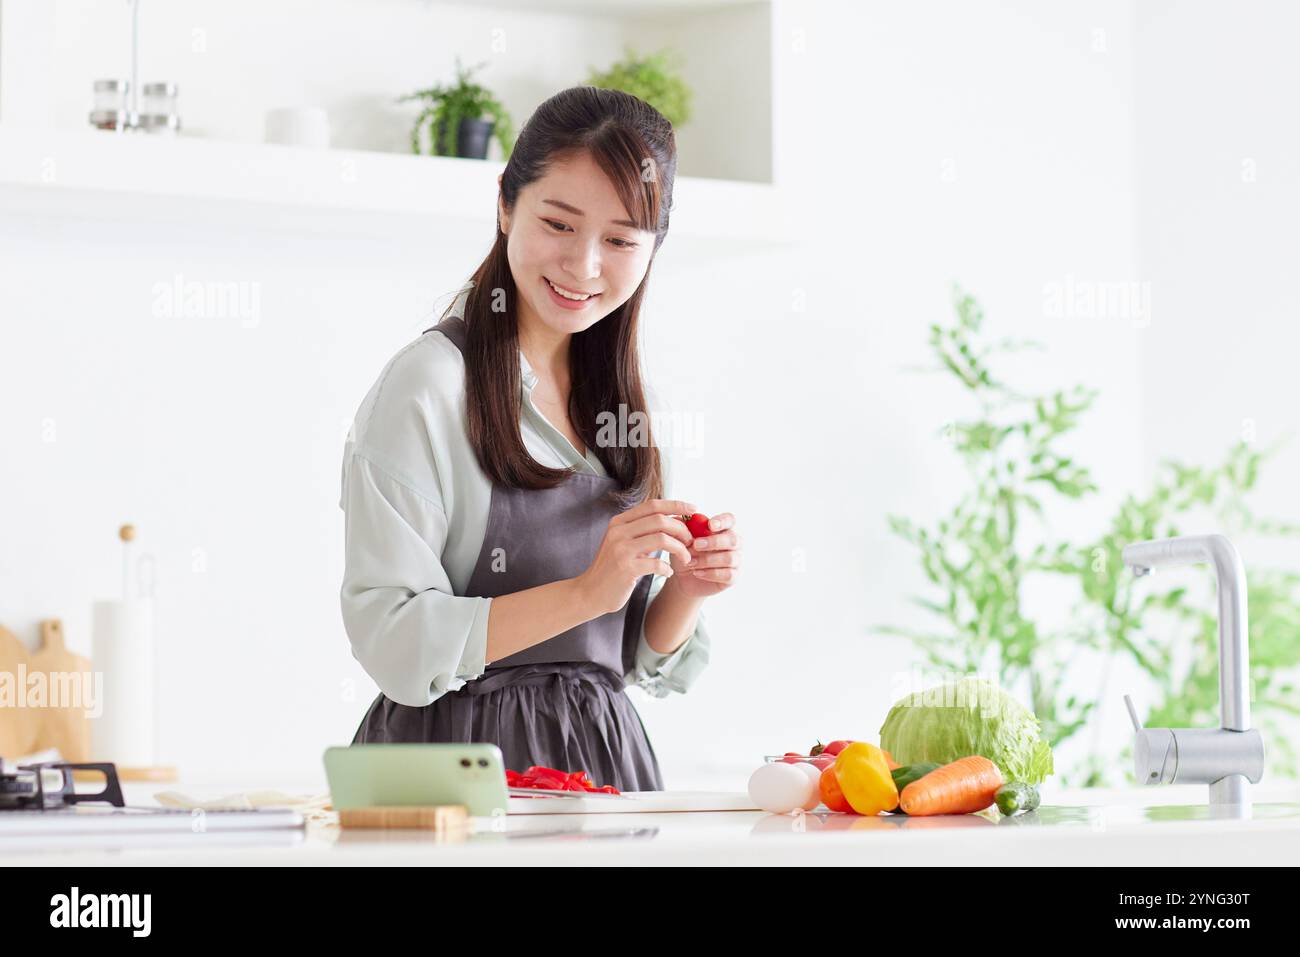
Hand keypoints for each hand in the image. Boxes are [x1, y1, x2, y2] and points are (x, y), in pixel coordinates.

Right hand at [575, 499, 695, 615]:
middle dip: (681, 529)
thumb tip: (674, 520)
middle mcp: (619, 532)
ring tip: (686, 558)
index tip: (693, 509)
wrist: (590, 592)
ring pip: (662, 539)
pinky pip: (657, 563)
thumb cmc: (612, 568)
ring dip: (680, 549)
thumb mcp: (622, 543)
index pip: (652, 505)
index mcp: (619, 522)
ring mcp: (621, 550)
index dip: (676, 505)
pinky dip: (667, 568)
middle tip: (690, 540)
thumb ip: (641, 531)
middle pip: (660, 520)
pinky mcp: (626, 568)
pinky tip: (668, 572)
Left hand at [666, 512, 740, 599]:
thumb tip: (683, 517)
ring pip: (729, 558)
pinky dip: (710, 573)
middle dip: (714, 542)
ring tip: (690, 562)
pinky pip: (728, 574)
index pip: (729, 519)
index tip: (710, 525)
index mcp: (723, 529)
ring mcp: (736, 560)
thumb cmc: (685, 554)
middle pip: (733, 539)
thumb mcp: (680, 540)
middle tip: (696, 545)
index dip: (722, 521)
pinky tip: (697, 572)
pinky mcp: (733, 577)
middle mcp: (733, 543)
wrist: (683, 579)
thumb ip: (683, 527)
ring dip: (707, 560)